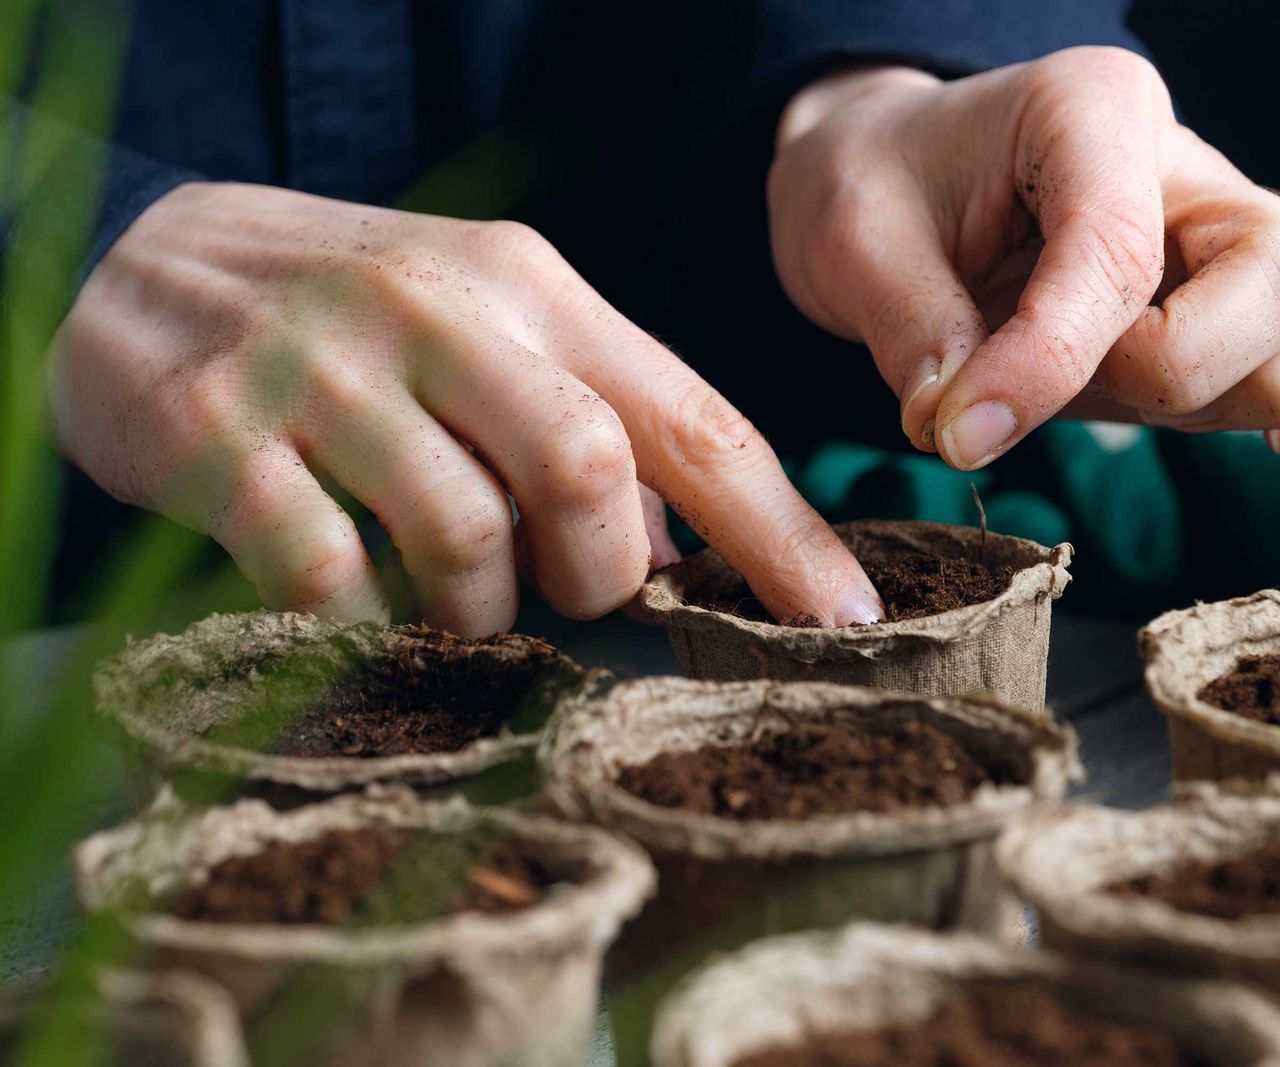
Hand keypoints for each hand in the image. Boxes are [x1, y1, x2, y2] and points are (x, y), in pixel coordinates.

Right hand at [50, 183, 882, 632]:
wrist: (146, 259)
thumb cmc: (353, 317)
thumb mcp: (486, 331)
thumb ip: (585, 421)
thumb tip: (671, 555)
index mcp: (530, 287)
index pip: (689, 419)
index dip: (778, 532)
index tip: (844, 621)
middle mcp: (441, 312)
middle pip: (592, 471)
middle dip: (601, 574)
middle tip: (564, 594)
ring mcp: (327, 370)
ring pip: (467, 535)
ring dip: (481, 609)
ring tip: (452, 601)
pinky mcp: (220, 436)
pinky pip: (328, 576)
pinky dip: (362, 623)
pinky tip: (354, 606)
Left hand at [769, 47, 1279, 467]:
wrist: (875, 185)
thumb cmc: (865, 189)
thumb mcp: (854, 245)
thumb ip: (915, 334)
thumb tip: (963, 431)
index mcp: (1093, 112)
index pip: (1118, 254)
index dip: (1046, 363)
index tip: (959, 433)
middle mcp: (1175, 169)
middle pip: (1258, 295)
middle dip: (1154, 375)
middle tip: (1023, 384)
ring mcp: (1199, 242)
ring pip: (1267, 351)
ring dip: (1170, 404)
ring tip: (1043, 388)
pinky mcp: (1193, 308)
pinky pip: (1242, 382)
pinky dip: (1196, 414)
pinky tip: (1142, 421)